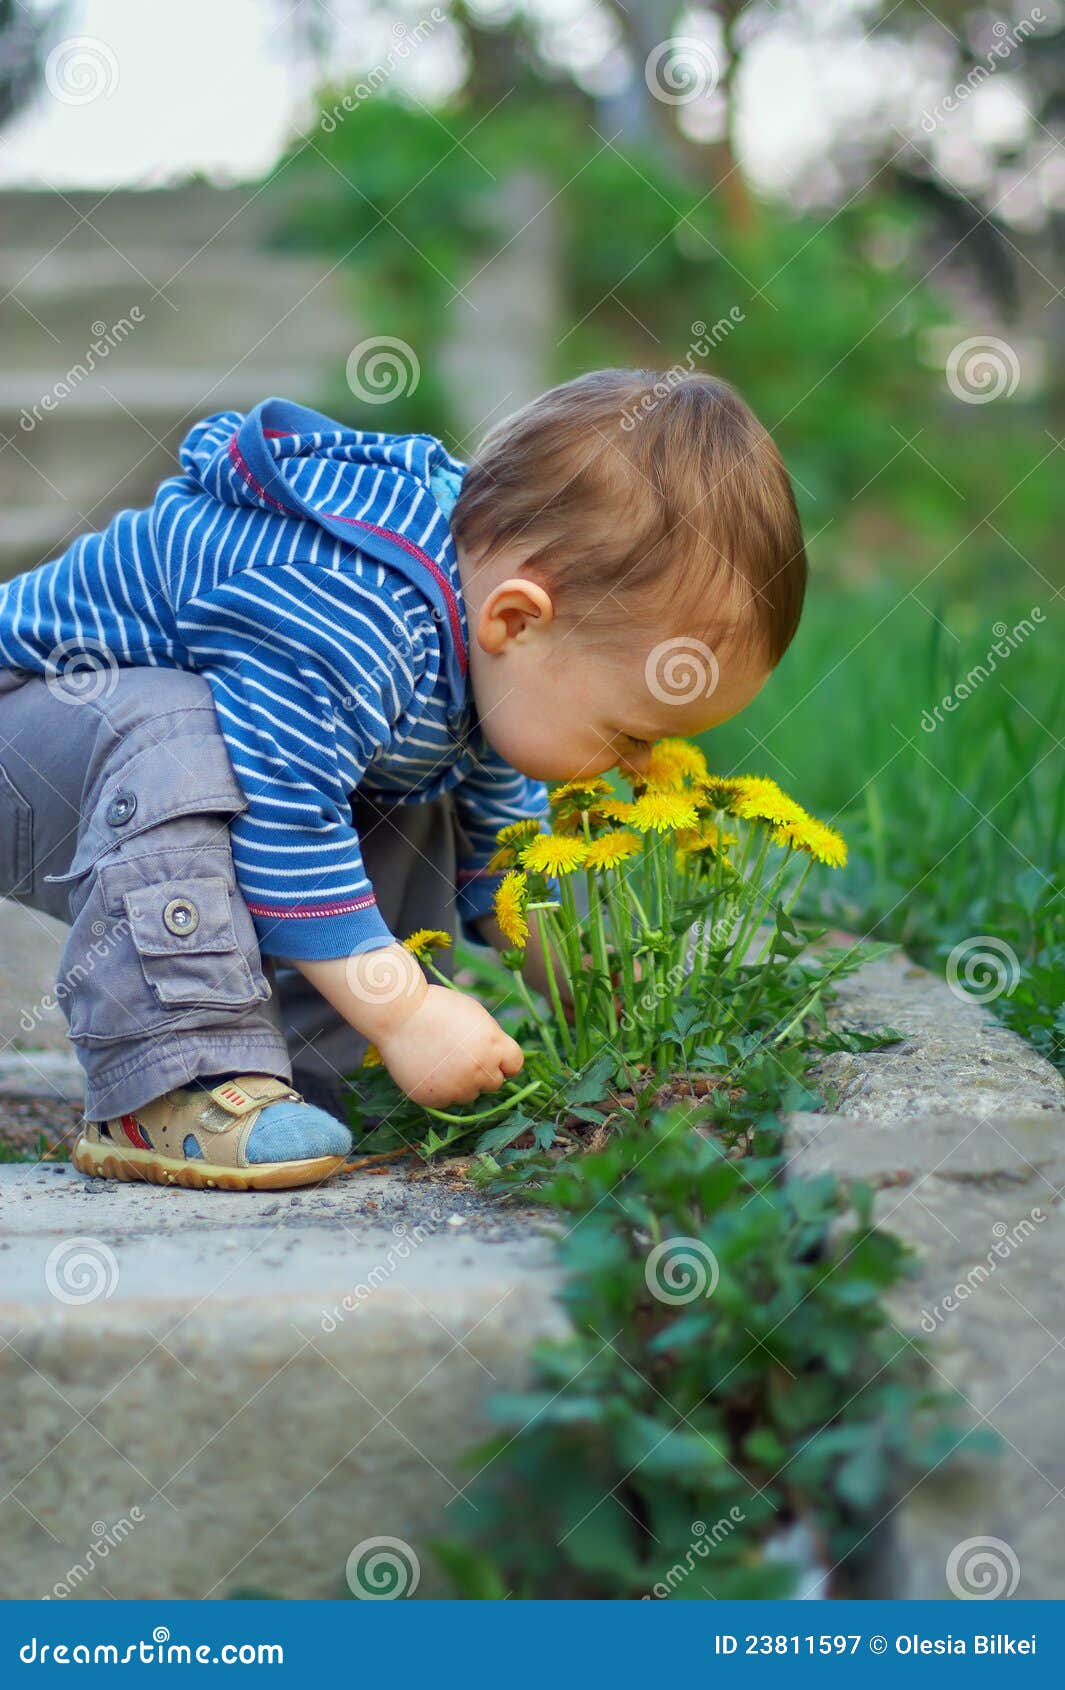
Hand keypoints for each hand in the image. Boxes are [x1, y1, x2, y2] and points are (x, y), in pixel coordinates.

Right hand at [376, 984, 523, 1107]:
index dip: (504, 1061)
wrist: (398, 1014)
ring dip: (462, 1083)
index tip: (494, 1057)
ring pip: (470, 1096)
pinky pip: (446, 1101)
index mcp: (493, 1045)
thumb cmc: (436, 1008)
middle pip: (495, 1084)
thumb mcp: (474, 1015)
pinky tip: (428, 1069)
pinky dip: (440, 1090)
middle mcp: (480, 1070)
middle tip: (463, 1058)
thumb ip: (490, 1039)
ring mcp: (457, 1087)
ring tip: (442, 1061)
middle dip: (484, 1073)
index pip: (515, 1065)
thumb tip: (500, 1059)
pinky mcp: (435, 1099)